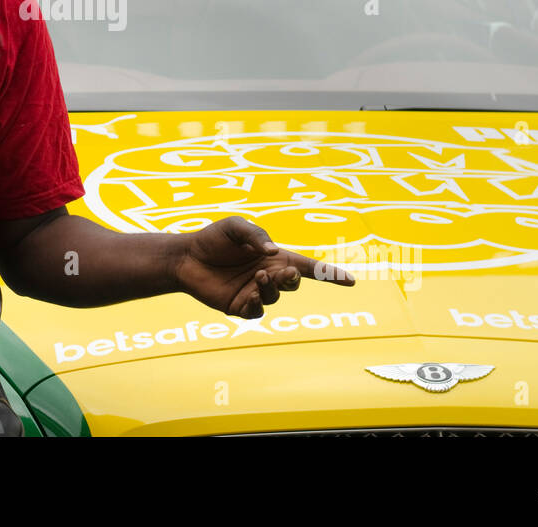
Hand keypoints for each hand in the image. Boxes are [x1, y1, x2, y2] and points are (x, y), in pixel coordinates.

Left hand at [174, 216, 354, 318]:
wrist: (186, 258)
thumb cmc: (212, 239)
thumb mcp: (235, 227)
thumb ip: (256, 235)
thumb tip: (273, 253)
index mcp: (275, 257)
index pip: (310, 268)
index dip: (331, 275)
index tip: (352, 282)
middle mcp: (269, 275)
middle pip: (294, 284)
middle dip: (291, 279)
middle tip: (278, 271)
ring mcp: (256, 292)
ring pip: (275, 297)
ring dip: (269, 288)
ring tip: (255, 277)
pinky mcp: (241, 306)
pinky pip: (256, 312)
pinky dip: (254, 304)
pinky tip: (244, 295)